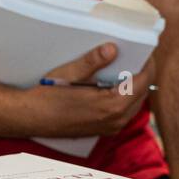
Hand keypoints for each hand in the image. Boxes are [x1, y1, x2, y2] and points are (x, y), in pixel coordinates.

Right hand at [21, 43, 154, 137]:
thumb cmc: (47, 97)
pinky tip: (113, 86)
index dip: (148, 63)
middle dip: (142, 73)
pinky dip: (125, 97)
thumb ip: (93, 61)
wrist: (30, 118)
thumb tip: (112, 48)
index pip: (144, 81)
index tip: (145, 50)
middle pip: (142, 92)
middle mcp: (116, 119)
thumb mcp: (70, 73)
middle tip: (135, 56)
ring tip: (125, 69)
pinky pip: (124, 112)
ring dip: (134, 86)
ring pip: (135, 103)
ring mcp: (110, 127)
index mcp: (112, 105)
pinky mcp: (103, 130)